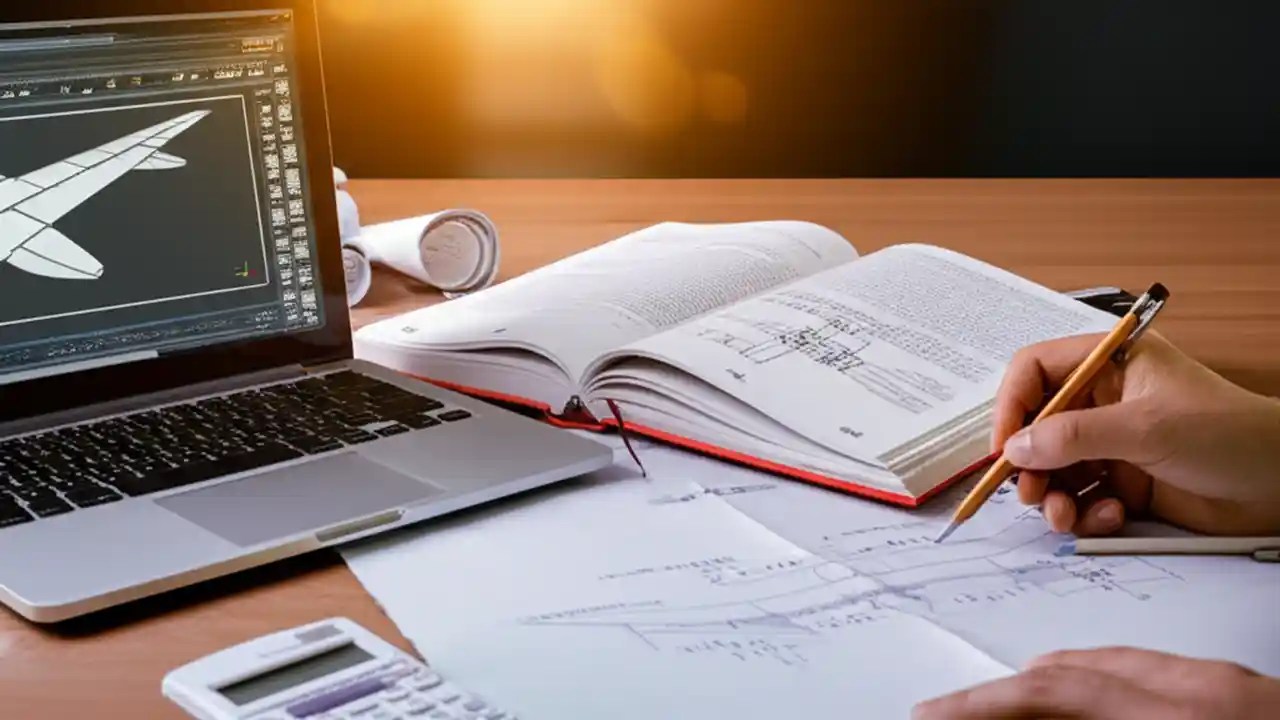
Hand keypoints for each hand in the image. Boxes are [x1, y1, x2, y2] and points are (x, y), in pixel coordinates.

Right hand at [914, 647, 1279, 719]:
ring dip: (1051, 692)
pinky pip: (1149, 677)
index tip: (935, 714)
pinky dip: (1101, 693)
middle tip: (957, 715)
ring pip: (1110, 668)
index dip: (983, 705)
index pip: (1055, 694)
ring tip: (1010, 715)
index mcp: (1186, 715)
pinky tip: (1087, 716)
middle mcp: (1205, 688)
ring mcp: (1229, 686)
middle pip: (1074, 670)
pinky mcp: (1244, 693)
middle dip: (1005, 695)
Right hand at [993, 332, 1279, 535]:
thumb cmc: (1229, 435)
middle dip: (1030, 463)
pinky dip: (1084, 512)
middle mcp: (1105, 399)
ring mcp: (1113, 442)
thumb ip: (1074, 436)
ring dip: (1053, 495)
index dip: (1012, 405)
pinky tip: (1110, 517)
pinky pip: (1081, 497)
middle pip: (1036, 425)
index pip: (1036, 370)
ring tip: (1064, 516)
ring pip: (1054, 467)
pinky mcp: (1124, 481)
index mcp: (1110, 363)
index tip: (1006, 446)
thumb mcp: (1146, 427)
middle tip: (1032, 493)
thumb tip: (1016, 449)